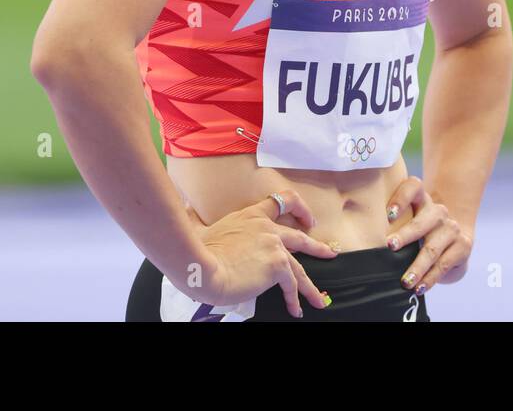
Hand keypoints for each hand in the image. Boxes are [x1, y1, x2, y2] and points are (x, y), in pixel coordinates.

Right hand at [184, 189, 338, 316]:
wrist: (202, 267)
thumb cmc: (197, 251)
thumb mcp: (197, 227)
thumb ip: (195, 218)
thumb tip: (184, 208)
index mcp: (249, 216)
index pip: (279, 203)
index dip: (297, 208)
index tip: (306, 218)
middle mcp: (266, 227)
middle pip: (299, 236)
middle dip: (316, 246)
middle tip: (328, 252)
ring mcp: (274, 245)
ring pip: (300, 265)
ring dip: (310, 285)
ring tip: (319, 297)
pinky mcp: (277, 264)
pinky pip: (292, 284)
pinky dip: (295, 298)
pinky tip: (296, 308)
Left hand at [383, 177, 472, 295]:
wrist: (455, 237)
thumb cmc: (420, 231)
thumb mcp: (408, 221)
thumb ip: (391, 224)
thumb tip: (361, 241)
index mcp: (421, 199)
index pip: (413, 187)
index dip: (401, 198)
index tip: (388, 214)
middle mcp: (438, 211)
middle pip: (421, 222)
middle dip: (405, 235)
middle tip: (390, 246)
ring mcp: (451, 228)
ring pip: (432, 248)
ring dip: (417, 267)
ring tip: (405, 281)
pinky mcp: (463, 245)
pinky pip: (443, 264)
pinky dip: (430, 278)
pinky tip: (420, 287)